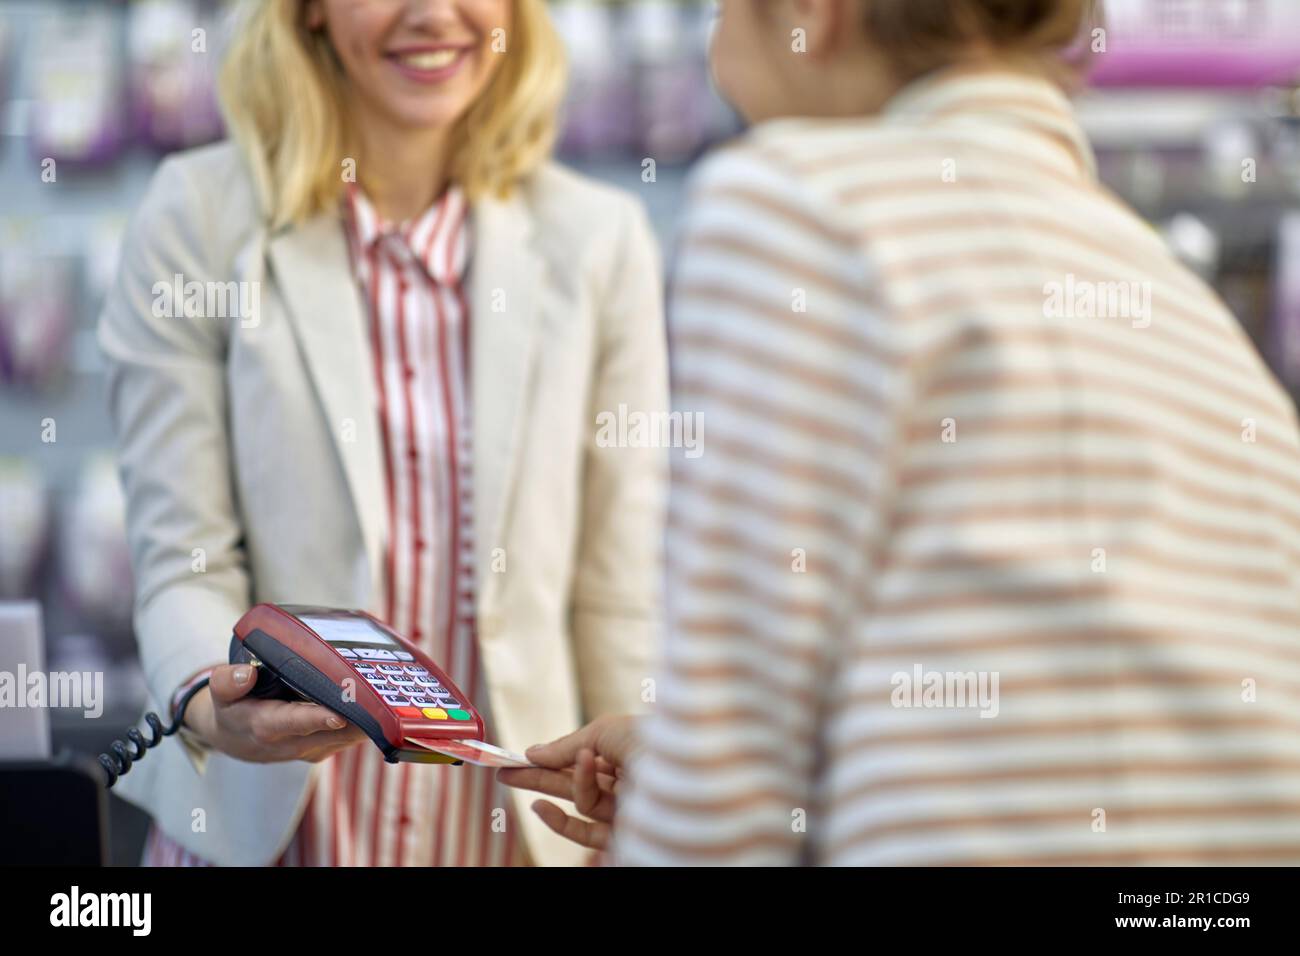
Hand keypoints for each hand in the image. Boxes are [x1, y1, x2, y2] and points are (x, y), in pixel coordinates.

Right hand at [183, 664, 367, 762]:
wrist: (238, 739)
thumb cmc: (234, 708)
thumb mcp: (220, 693)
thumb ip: (228, 682)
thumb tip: (247, 674)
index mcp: (266, 727)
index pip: (294, 723)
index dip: (317, 719)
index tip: (339, 715)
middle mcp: (293, 744)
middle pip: (333, 732)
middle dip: (358, 716)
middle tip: (382, 694)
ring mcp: (314, 749)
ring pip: (349, 735)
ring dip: (368, 718)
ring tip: (389, 694)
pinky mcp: (328, 747)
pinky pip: (352, 734)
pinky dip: (367, 719)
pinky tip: (382, 700)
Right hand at [496, 714, 640, 850]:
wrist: (683, 775)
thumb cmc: (648, 742)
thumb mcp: (602, 732)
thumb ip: (566, 746)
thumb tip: (531, 753)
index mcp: (630, 750)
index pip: (585, 755)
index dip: (553, 756)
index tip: (520, 756)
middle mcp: (630, 779)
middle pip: (576, 780)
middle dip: (538, 775)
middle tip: (502, 772)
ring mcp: (627, 808)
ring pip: (581, 802)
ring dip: (562, 783)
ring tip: (546, 767)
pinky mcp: (624, 834)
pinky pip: (587, 831)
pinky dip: (561, 821)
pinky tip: (539, 805)